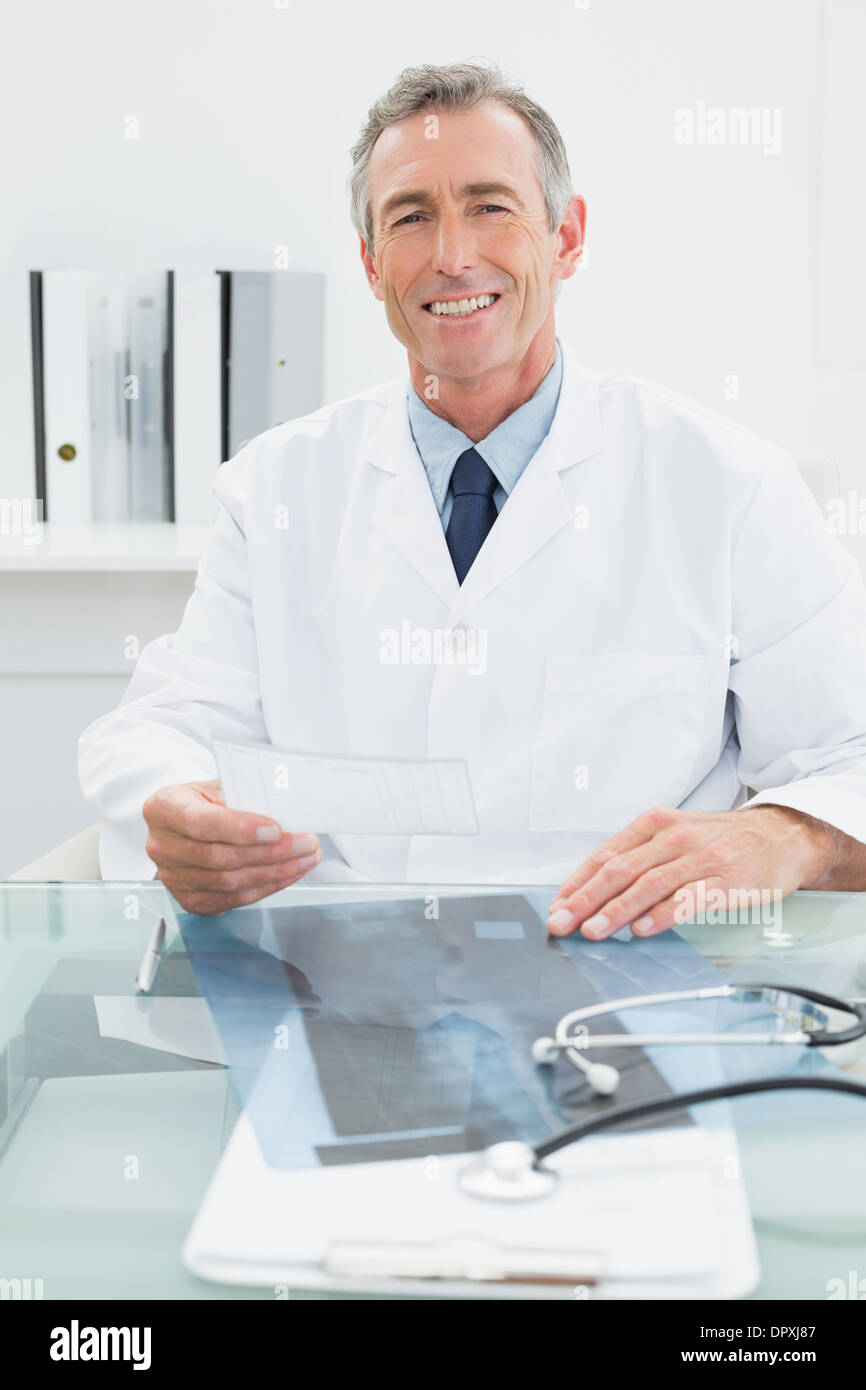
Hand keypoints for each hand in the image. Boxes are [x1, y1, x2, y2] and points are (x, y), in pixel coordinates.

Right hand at [142, 779, 320, 914]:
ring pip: (229, 883)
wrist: (187, 820)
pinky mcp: (189, 899)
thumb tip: (287, 808)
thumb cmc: (205, 800)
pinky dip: (266, 888)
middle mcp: (161, 846)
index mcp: (164, 808)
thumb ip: (245, 796)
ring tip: (305, 858)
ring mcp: (173, 877)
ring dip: (275, 873)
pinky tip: (287, 874)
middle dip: (270, 853)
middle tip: (304, 843)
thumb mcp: (219, 786)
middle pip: (219, 857)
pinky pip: (232, 900)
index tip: (276, 829)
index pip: (200, 822)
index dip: (240, 828)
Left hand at [546, 803, 834, 939]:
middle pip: (620, 870)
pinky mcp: (726, 881)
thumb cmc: (721, 841)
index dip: (577, 883)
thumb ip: (638, 858)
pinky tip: (642, 929)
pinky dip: (662, 915)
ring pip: (649, 885)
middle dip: (585, 899)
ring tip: (593, 931)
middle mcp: (674, 837)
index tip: (557, 907)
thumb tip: (593, 893)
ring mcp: (701, 858)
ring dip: (616, 910)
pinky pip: (688, 900)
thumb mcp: (675, 836)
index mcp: (654, 824)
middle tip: (562, 923)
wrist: (780, 836)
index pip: (605, 855)